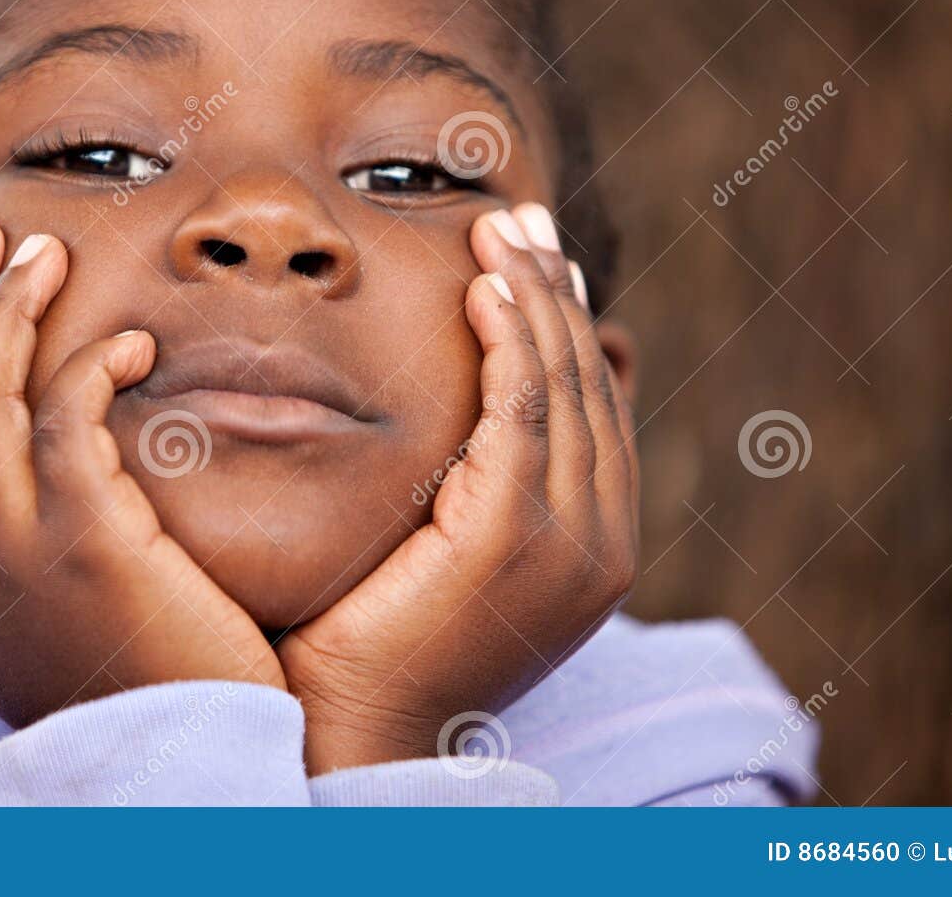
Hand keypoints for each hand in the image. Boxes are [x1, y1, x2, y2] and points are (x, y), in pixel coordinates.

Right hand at [0, 218, 284, 727]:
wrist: (170, 778)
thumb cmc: (125, 690)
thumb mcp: (37, 621)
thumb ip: (8, 549)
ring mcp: (7, 551)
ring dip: (12, 310)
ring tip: (47, 255)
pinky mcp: (84, 543)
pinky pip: (69, 419)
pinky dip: (90, 365)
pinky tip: (130, 344)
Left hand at [275, 202, 638, 772]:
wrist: (351, 733)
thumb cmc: (372, 641)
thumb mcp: (443, 551)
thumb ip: (470, 484)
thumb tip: (455, 414)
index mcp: (592, 546)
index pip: (591, 408)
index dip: (566, 324)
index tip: (535, 258)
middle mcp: (600, 543)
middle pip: (586, 383)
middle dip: (554, 291)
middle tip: (520, 219)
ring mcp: (568, 544)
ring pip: (560, 386)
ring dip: (531, 298)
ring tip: (497, 232)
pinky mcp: (512, 537)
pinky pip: (521, 412)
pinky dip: (508, 342)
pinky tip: (483, 290)